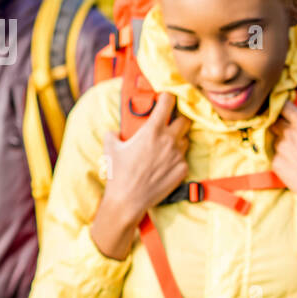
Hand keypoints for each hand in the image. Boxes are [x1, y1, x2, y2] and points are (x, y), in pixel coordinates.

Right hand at [90, 92, 189, 258]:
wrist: (128, 200)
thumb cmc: (118, 172)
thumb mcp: (111, 147)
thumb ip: (114, 134)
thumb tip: (114, 131)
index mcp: (153, 130)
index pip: (168, 102)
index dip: (168, 97)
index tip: (165, 98)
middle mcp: (169, 140)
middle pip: (185, 120)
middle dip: (178, 118)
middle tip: (169, 123)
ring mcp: (178, 155)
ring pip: (185, 139)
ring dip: (178, 139)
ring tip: (165, 146)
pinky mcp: (183, 169)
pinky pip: (183, 158)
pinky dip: (176, 158)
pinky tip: (164, 164)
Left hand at [271, 101, 296, 242]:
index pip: (284, 106)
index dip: (283, 105)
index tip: (285, 108)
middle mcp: (289, 134)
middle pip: (275, 121)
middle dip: (279, 123)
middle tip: (290, 131)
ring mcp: (280, 149)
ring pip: (275, 139)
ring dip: (282, 142)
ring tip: (296, 153)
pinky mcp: (276, 164)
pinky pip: (275, 156)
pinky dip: (282, 158)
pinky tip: (294, 165)